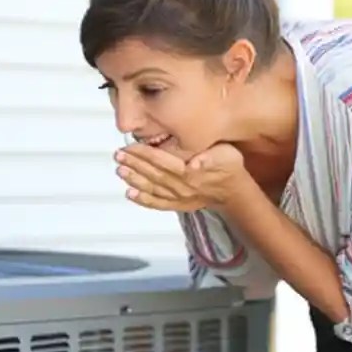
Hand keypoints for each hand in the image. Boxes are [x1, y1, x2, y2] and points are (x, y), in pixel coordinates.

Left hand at [115, 142, 249, 211]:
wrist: (233, 191)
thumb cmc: (229, 167)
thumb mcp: (227, 155)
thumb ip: (210, 157)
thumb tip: (195, 163)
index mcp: (189, 171)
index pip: (161, 160)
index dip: (144, 154)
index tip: (129, 147)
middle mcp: (181, 186)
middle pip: (152, 174)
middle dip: (133, 164)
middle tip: (118, 156)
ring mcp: (177, 197)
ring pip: (152, 188)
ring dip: (134, 180)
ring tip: (120, 171)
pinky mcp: (177, 204)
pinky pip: (157, 203)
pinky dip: (143, 200)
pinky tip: (130, 194)